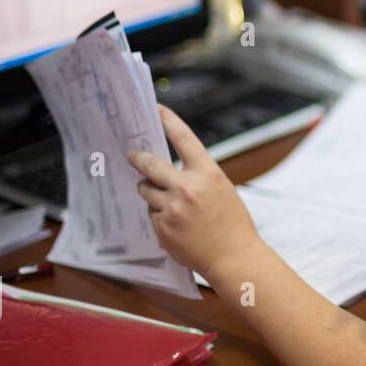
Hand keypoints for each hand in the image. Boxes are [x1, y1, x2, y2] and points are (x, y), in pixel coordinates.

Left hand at [128, 105, 261, 279]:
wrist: (233, 256)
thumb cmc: (232, 222)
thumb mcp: (221, 189)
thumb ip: (197, 176)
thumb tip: (166, 171)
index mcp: (208, 173)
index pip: (183, 138)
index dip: (168, 120)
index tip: (156, 109)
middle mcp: (187, 188)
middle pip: (150, 164)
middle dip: (138, 158)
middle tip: (132, 155)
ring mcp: (172, 209)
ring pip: (146, 191)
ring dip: (150, 192)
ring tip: (167, 201)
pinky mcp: (162, 228)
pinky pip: (152, 213)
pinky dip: (160, 215)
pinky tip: (177, 225)